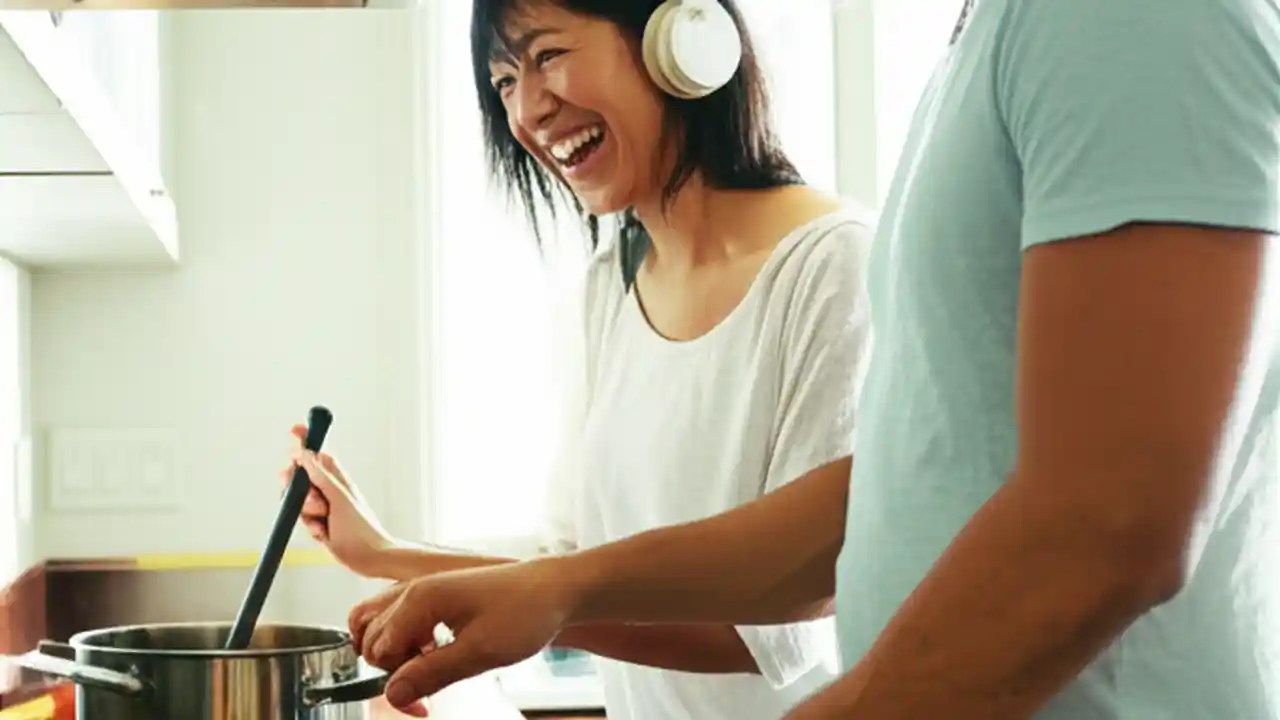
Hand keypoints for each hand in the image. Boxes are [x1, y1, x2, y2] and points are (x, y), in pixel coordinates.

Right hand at [285, 425, 396, 577]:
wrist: (370, 559)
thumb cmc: (361, 530)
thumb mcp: (339, 499)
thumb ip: (321, 476)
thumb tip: (305, 453)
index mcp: (337, 479)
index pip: (318, 454)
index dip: (306, 441)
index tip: (295, 430)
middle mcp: (330, 491)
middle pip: (300, 478)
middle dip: (298, 490)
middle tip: (315, 502)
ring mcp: (324, 508)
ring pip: (298, 502)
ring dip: (307, 513)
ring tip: (324, 522)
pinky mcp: (321, 525)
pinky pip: (304, 521)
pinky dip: (311, 529)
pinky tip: (324, 535)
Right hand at [348, 559, 577, 708]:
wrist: (556, 590)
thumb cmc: (525, 613)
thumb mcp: (479, 653)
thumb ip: (431, 674)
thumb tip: (391, 695)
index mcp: (420, 599)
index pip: (378, 652)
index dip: (396, 685)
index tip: (422, 706)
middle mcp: (415, 590)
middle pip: (370, 637)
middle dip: (390, 670)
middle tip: (424, 690)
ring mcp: (425, 589)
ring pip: (378, 623)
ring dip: (391, 652)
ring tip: (423, 669)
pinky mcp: (437, 594)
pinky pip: (399, 617)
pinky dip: (405, 639)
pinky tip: (432, 651)